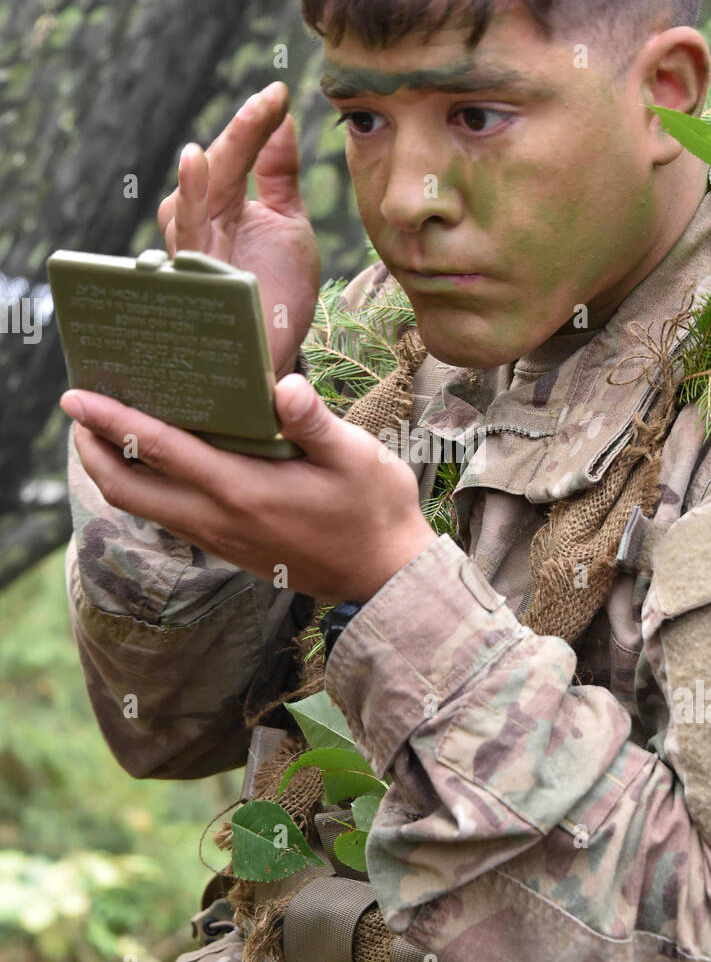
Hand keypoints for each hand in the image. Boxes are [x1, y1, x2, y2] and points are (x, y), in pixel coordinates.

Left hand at [60, 378, 437, 604]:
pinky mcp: (227, 548)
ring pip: (142, 508)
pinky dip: (146, 488)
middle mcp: (218, 519)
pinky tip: (158, 463)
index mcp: (242, 491)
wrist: (383, 575)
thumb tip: (284, 386)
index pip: (160, 451)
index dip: (112, 421)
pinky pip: (167, 516)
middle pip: (127, 490)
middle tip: (81, 412)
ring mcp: (219, 538)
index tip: (76, 398)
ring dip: (114, 471)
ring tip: (109, 432)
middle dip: (93, 451)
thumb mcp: (356, 457)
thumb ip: (314, 422)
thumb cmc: (373, 510)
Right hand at [158, 82, 319, 379]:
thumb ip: (281, 173)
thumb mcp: (290, 224)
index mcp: (224, 207)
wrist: (275, 357)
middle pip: (213, 175)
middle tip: (266, 104)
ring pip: (189, 209)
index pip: (236, 156)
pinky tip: (194, 172)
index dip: (253, 124)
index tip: (279, 91)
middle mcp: (202, 228)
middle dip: (239, 138)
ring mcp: (196, 259)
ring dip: (204, 175)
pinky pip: (187, 249)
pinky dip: (188, 210)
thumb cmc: (279, 292)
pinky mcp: (197, 290)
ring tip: (217, 142)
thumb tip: (282, 113)